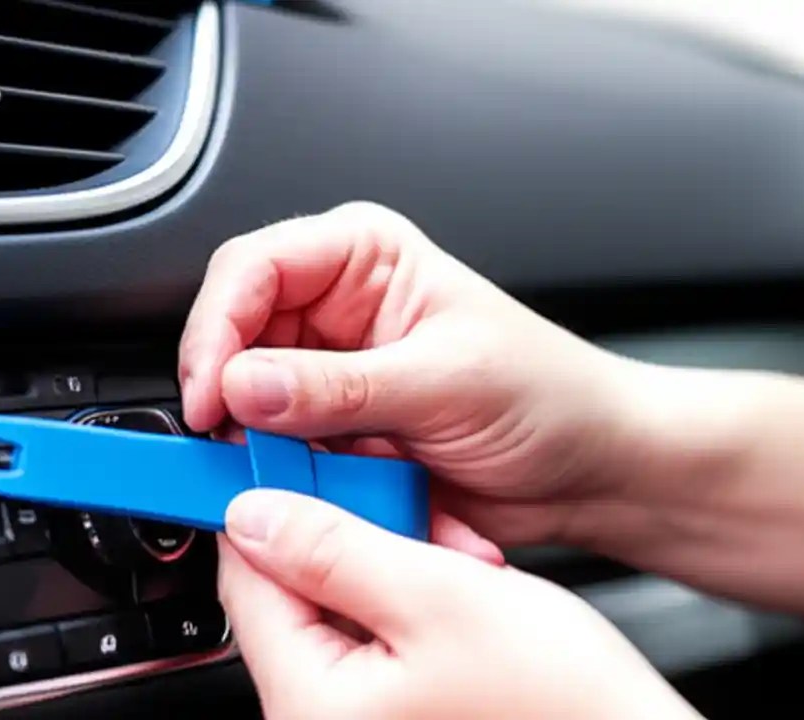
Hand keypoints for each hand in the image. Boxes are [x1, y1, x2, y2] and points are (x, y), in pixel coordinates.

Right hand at [179, 202, 651, 551]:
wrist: (590, 472)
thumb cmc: (547, 396)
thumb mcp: (444, 382)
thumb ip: (338, 386)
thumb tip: (245, 385)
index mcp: (364, 259)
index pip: (253, 269)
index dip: (218, 328)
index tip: (213, 393)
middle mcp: (337, 313)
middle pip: (236, 339)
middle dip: (232, 397)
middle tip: (236, 446)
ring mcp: (331, 379)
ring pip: (249, 409)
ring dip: (270, 450)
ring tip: (310, 476)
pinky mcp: (335, 438)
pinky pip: (283, 459)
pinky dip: (302, 486)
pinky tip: (342, 496)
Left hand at [218, 489, 700, 719]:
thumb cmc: (562, 704)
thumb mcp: (438, 597)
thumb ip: (331, 550)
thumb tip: (253, 512)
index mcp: (309, 703)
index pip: (247, 578)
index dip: (267, 499)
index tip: (290, 448)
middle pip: (293, 591)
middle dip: (349, 534)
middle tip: (406, 504)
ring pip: (340, 605)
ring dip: (390, 561)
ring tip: (455, 556)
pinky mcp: (397, 714)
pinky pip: (376, 636)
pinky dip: (410, 598)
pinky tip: (459, 585)